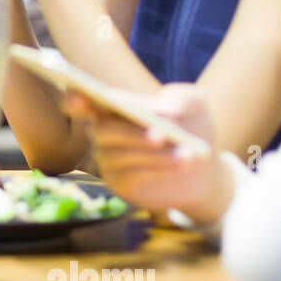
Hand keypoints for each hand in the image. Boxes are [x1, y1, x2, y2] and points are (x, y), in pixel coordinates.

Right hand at [62, 83, 232, 223]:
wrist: (205, 167)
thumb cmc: (192, 126)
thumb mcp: (193, 105)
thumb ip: (177, 99)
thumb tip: (157, 111)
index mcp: (112, 106)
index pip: (78, 102)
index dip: (74, 100)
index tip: (80, 97)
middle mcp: (103, 132)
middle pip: (101, 130)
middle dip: (130, 132)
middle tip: (160, 135)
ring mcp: (108, 159)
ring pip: (119, 155)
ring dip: (156, 154)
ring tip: (189, 153)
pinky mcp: (119, 184)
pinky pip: (131, 176)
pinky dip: (159, 169)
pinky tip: (183, 163)